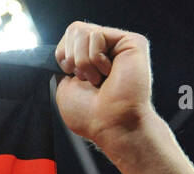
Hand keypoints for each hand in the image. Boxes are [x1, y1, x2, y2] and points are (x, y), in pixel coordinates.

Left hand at [54, 22, 156, 153]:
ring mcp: (119, 45)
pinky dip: (94, 59)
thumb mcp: (64, 86)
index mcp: (91, 59)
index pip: (68, 38)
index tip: (72, 76)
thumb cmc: (89, 113)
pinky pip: (96, 35)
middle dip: (72, 58)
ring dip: (83, 62)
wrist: (109, 123)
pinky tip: (108, 72)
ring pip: (83, 31)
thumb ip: (66, 62)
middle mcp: (106, 50)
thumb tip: (64, 48)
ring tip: (98, 78)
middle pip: (74, 30)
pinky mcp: (132, 41)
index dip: (62, 56)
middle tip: (86, 79)